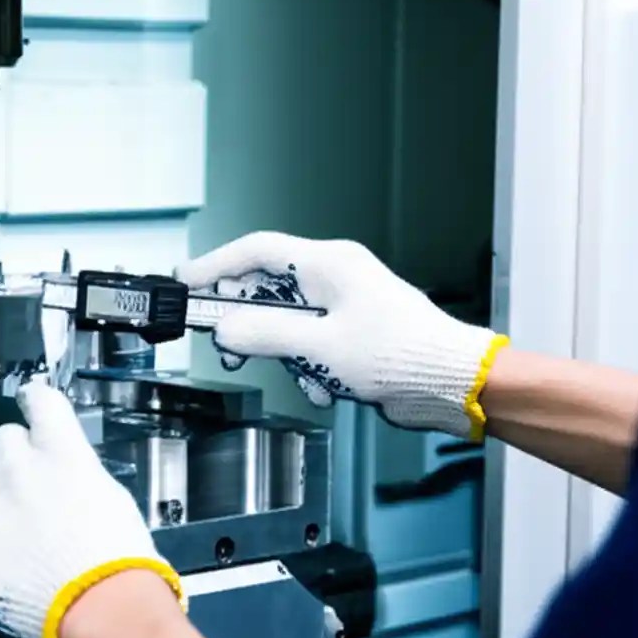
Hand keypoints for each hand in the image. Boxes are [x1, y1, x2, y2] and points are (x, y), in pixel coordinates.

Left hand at [0, 383, 186, 637]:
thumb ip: (78, 474)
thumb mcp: (111, 501)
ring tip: (1, 522)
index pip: (39, 401)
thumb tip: (64, 471)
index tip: (29, 403)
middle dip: (12, 461)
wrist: (100, 610)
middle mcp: (21, 468)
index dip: (33, 400)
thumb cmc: (115, 567)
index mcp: (64, 455)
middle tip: (25, 491)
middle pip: (2, 439)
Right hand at [175, 232, 508, 439]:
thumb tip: (226, 328)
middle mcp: (336, 277)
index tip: (185, 282)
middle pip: (267, 288)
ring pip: (286, 321)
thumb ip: (265, 335)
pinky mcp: (351, 331)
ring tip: (300, 376)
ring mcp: (344, 304)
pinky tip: (324, 387)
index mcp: (328, 264)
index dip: (214, 265)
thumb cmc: (404, 356)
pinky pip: (309, 342)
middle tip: (229, 345)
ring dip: (285, 354)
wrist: (452, 383)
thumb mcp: (320, 348)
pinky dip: (307, 366)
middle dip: (248, 323)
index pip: (254, 251)